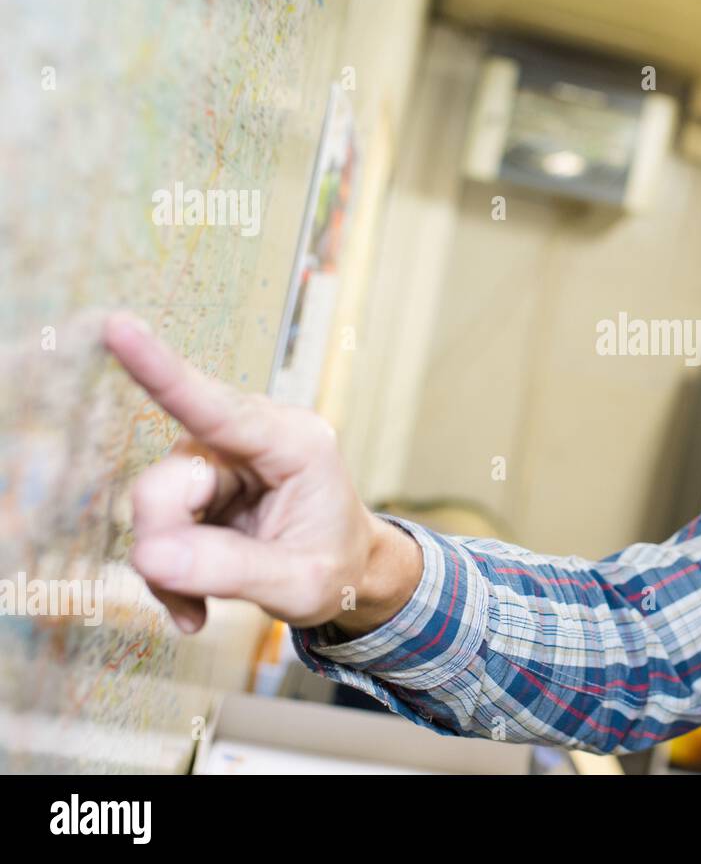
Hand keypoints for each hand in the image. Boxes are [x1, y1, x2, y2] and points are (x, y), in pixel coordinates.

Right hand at [102, 312, 421, 633]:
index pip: (217, 409)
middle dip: (170, 544)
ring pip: (153, 508)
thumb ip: (230, 570)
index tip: (119, 327)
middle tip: (197, 596)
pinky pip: (156, 527)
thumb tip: (149, 556)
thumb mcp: (301, 585)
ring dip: (170, 567)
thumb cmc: (337, 567)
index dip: (161, 370)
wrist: (348, 571)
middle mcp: (250, 437)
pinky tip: (195, 605)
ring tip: (206, 602)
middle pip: (166, 485)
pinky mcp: (198, 481)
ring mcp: (219, 457)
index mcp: (294, 443)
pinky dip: (168, 572)